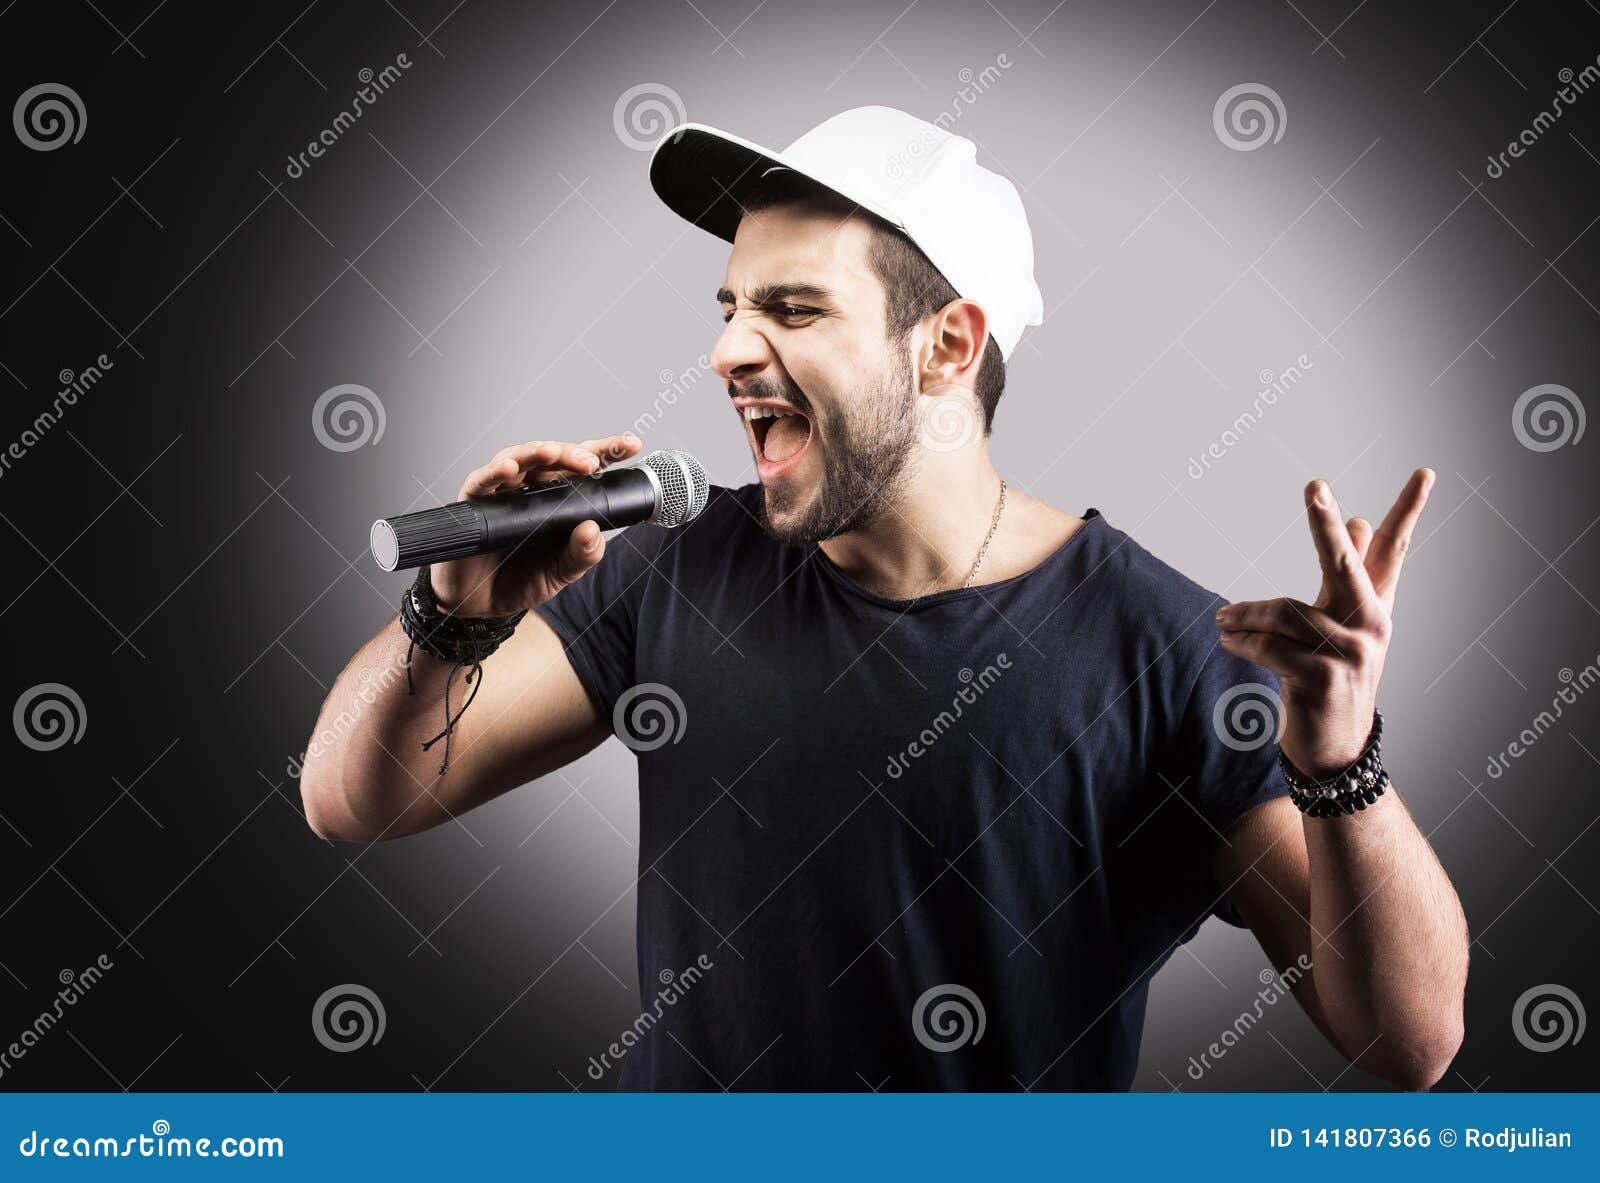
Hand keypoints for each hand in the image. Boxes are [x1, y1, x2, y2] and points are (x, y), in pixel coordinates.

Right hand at [429, 434, 642, 617]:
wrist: (481, 605)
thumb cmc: (520, 581)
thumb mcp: (561, 573)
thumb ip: (581, 555)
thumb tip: (593, 532)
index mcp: (557, 499)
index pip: (582, 469)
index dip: (604, 453)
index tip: (630, 445)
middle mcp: (530, 489)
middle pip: (553, 458)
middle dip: (573, 453)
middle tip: (590, 462)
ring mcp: (501, 492)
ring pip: (519, 458)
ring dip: (537, 453)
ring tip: (553, 454)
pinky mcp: (474, 502)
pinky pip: (482, 481)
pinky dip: (495, 472)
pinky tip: (510, 469)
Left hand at [1213, 468, 1434, 777]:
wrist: (1334, 748)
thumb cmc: (1333, 676)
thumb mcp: (1345, 626)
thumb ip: (1351, 576)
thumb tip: (1359, 519)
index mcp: (1377, 605)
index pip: (1397, 550)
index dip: (1410, 510)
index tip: (1425, 472)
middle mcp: (1372, 624)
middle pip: (1344, 563)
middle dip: (1326, 523)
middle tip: (1315, 485)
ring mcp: (1350, 652)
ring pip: (1285, 612)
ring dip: (1246, 614)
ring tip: (1223, 620)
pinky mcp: (1322, 679)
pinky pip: (1270, 648)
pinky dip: (1243, 642)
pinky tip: (1227, 640)